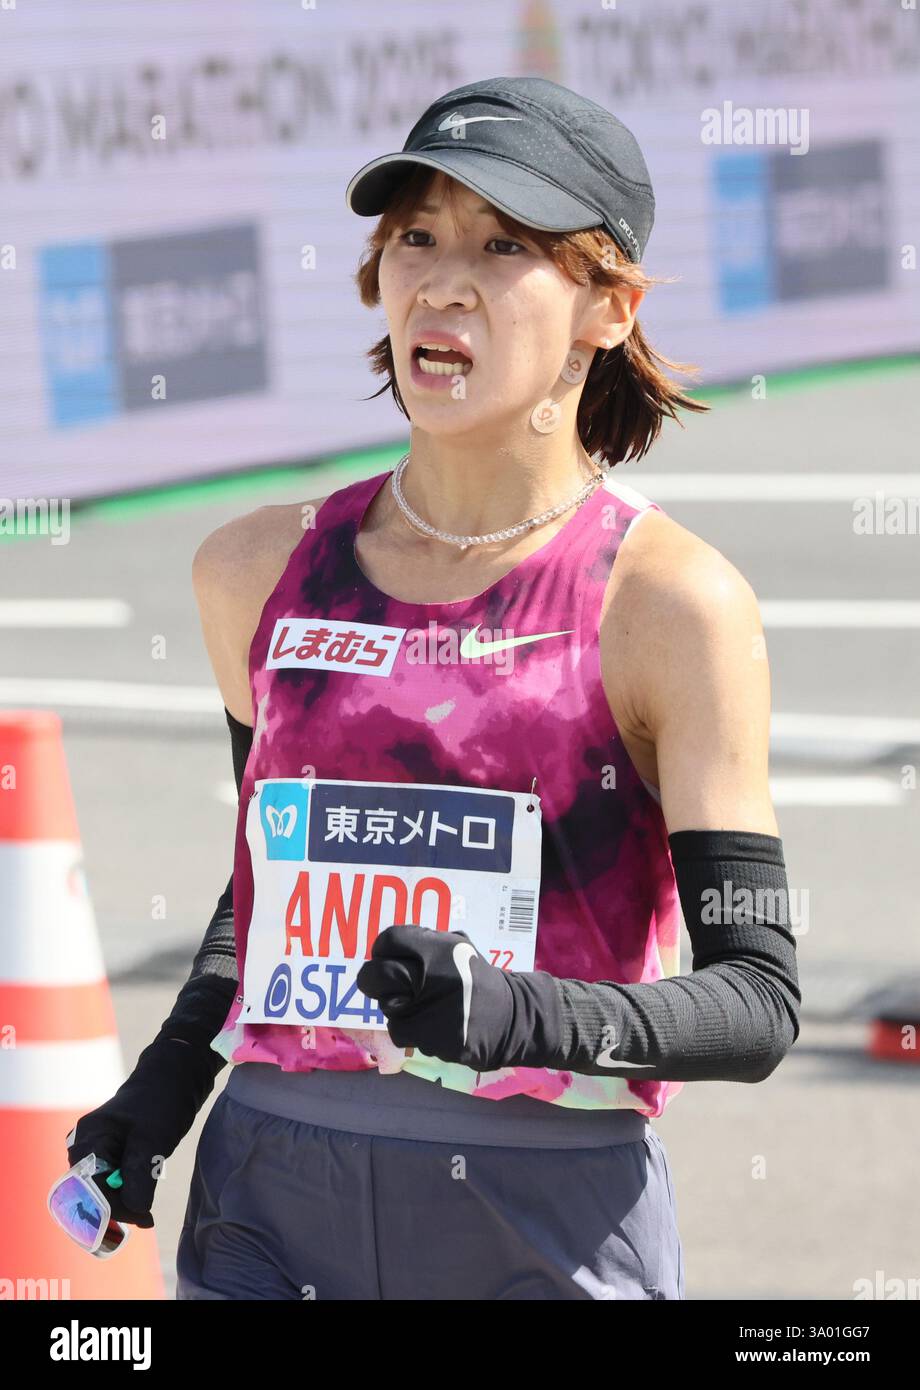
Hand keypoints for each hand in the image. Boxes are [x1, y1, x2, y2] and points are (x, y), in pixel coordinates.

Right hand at [66, 1033, 221, 1227]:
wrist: (178, 1074)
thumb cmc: (163, 1099)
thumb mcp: (155, 1137)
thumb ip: (140, 1173)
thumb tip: (134, 1211)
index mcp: (90, 1137)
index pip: (87, 1186)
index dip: (110, 1206)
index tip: (140, 1217)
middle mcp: (87, 1143)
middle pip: (92, 1190)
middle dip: (118, 1207)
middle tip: (147, 1218)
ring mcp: (99, 1148)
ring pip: (104, 1187)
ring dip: (124, 1201)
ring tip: (147, 1211)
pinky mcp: (113, 1151)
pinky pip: (114, 1180)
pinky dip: (129, 1191)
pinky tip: (144, 1197)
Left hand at [356, 925, 517, 1070]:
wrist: (512, 1017)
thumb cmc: (480, 980)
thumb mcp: (461, 948)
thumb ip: (428, 943)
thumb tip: (392, 945)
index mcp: (438, 949)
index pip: (389, 940)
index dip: (382, 948)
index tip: (385, 956)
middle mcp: (429, 976)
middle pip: (375, 975)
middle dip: (373, 978)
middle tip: (380, 983)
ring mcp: (427, 1010)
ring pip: (386, 1006)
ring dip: (395, 1006)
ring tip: (417, 1005)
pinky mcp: (429, 1038)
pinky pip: (401, 1031)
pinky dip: (410, 1028)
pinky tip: (428, 1025)